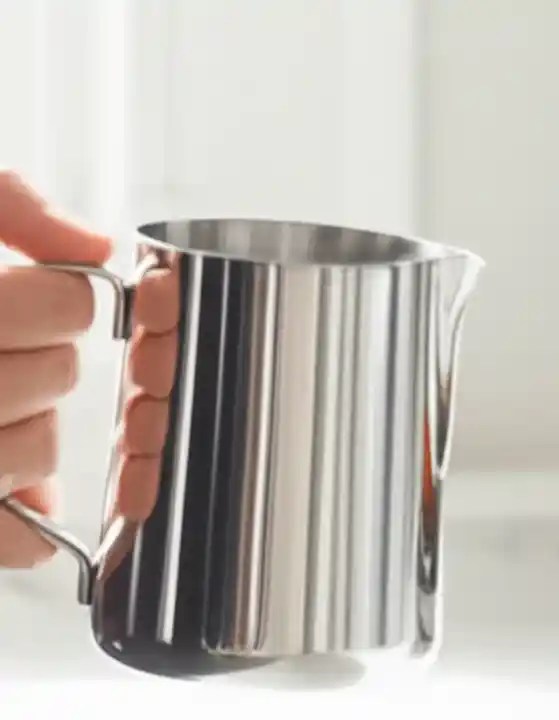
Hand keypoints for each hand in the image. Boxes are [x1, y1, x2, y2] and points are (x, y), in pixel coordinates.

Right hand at [0, 171, 111, 567]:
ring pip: (35, 449)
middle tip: (8, 348)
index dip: (62, 297)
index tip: (41, 294)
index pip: (59, 304)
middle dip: (48, 357)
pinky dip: (20, 528)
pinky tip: (25, 504)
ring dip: (32, 428)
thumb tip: (92, 244)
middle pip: (56, 375)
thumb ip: (9, 207)